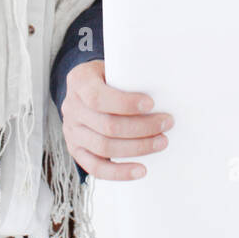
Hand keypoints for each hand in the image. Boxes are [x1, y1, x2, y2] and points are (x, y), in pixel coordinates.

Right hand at [61, 59, 172, 178]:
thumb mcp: (113, 65)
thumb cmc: (107, 76)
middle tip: (167, 123)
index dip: (125, 103)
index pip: (98, 97)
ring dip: (137, 148)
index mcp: (79, 81)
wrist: (85, 87)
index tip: (151, 104)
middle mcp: (71, 107)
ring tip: (161, 142)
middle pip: (106, 126)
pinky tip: (141, 170)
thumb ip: (128, 74)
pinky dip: (119, 172)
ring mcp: (71, 132)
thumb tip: (165, 86)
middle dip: (142, 127)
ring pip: (104, 147)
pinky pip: (96, 168)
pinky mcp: (76, 150)